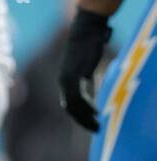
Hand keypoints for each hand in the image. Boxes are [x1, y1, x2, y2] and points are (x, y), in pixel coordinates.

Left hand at [59, 8, 111, 131]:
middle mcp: (63, 81)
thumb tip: (90, 99)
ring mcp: (68, 78)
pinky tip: (97, 111)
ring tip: (97, 125)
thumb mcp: (85, 69)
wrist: (85, 30)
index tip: (89, 125)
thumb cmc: (87, 47)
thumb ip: (86, 84)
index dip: (78, 118)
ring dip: (86, 117)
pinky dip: (88, 106)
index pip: (68, 106)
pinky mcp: (75, 73)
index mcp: (64, 81)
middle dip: (82, 121)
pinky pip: (80, 95)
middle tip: (95, 130)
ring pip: (74, 105)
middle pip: (70, 109)